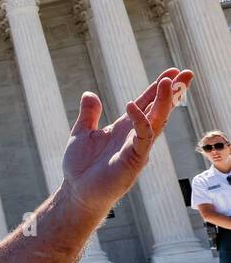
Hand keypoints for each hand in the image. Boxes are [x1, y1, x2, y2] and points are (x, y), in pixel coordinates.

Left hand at [61, 67, 193, 217]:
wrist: (77, 191)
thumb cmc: (81, 166)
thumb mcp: (81, 133)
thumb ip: (88, 114)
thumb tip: (89, 94)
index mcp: (124, 128)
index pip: (146, 104)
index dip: (157, 88)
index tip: (172, 72)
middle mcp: (135, 136)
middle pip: (159, 110)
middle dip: (173, 91)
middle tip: (186, 73)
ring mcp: (137, 148)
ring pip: (157, 121)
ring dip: (163, 102)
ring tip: (168, 82)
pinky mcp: (134, 160)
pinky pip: (142, 137)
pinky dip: (140, 121)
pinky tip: (132, 106)